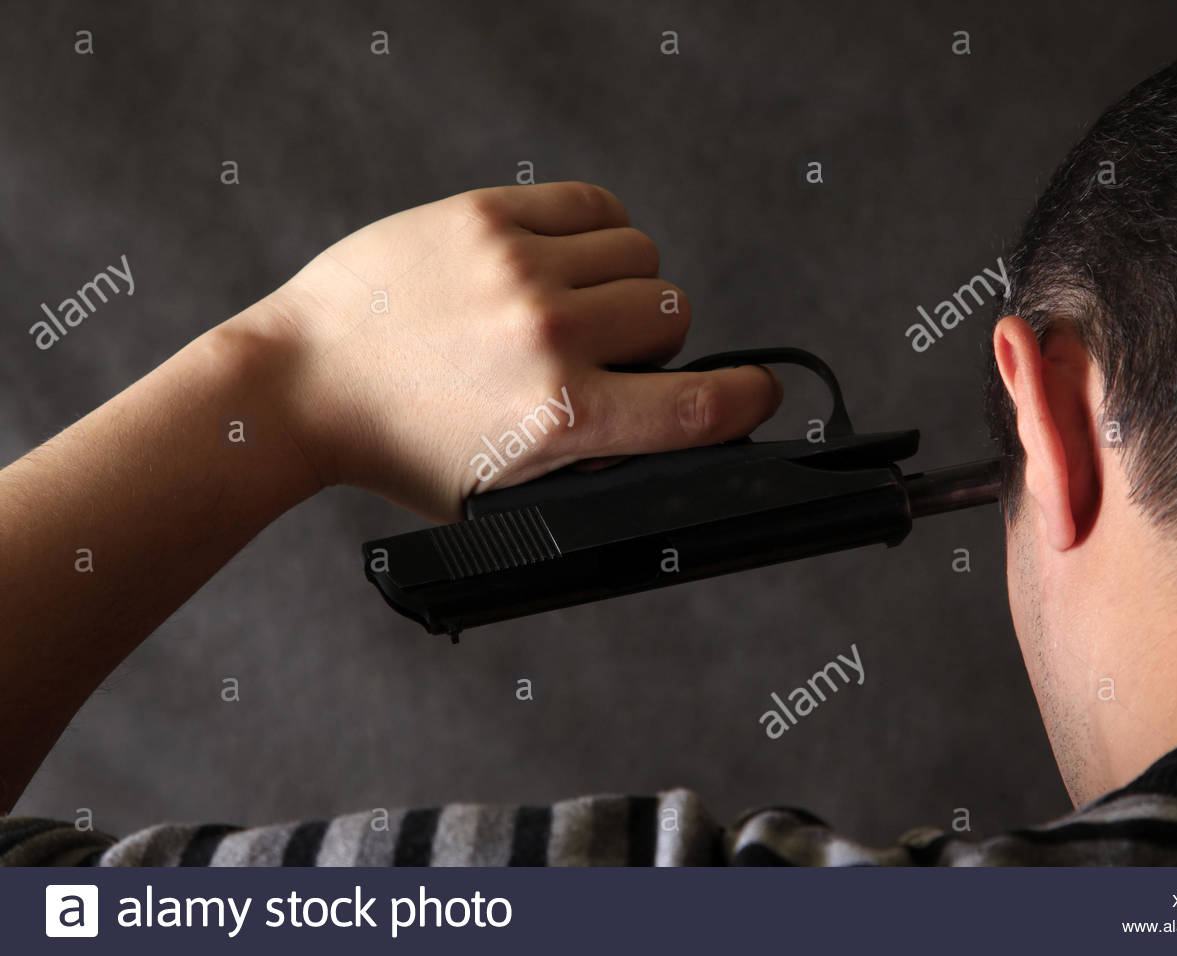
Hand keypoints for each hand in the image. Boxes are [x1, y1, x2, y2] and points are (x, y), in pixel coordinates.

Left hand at [246, 181, 783, 522]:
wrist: (302, 383)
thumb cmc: (397, 447)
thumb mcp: (502, 493)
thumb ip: (590, 465)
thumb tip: (661, 435)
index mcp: (562, 417)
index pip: (702, 406)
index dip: (747, 400)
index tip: (757, 394)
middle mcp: (550, 336)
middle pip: (675, 314)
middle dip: (653, 342)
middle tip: (600, 357)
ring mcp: (518, 267)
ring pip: (642, 255)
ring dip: (622, 285)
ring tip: (571, 306)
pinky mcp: (486, 215)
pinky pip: (595, 206)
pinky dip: (597, 232)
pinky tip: (563, 258)